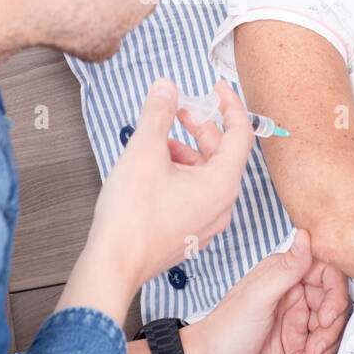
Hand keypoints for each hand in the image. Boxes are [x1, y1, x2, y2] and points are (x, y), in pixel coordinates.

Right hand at [78, 78, 254, 297]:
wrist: (113, 264)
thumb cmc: (131, 218)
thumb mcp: (144, 150)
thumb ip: (158, 113)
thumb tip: (166, 89)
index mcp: (221, 184)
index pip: (240, 134)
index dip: (229, 105)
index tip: (217, 90)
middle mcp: (221, 206)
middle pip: (222, 153)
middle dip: (201, 126)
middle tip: (181, 110)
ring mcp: (206, 223)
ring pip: (207, 175)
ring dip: (187, 151)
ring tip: (158, 141)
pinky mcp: (189, 233)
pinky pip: (195, 194)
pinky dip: (181, 174)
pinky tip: (154, 169)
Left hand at [182, 229, 349, 353]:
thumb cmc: (226, 329)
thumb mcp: (257, 298)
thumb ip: (286, 268)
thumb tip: (306, 234)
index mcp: (284, 273)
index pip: (327, 274)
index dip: (335, 295)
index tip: (326, 317)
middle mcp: (293, 291)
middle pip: (333, 304)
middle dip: (330, 328)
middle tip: (315, 346)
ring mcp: (295, 317)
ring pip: (329, 327)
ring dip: (324, 346)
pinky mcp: (295, 340)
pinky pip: (320, 345)